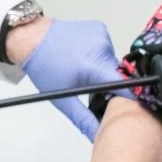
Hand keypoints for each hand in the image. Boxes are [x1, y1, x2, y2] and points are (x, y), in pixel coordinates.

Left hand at [17, 18, 122, 140]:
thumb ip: (83, 118)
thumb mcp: (62, 98)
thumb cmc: (44, 66)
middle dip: (108, 83)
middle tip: (89, 85)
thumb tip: (97, 133)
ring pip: (112, 60)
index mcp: (93, 65)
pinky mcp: (99, 27)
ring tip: (82, 68)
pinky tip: (83, 55)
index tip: (127, 105)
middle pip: (117, 73)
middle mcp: (100, 46)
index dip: (129, 97)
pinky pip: (107, 46)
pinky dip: (99, 54)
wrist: (33, 38)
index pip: (125, 84)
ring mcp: (101, 34)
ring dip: (102, 68)